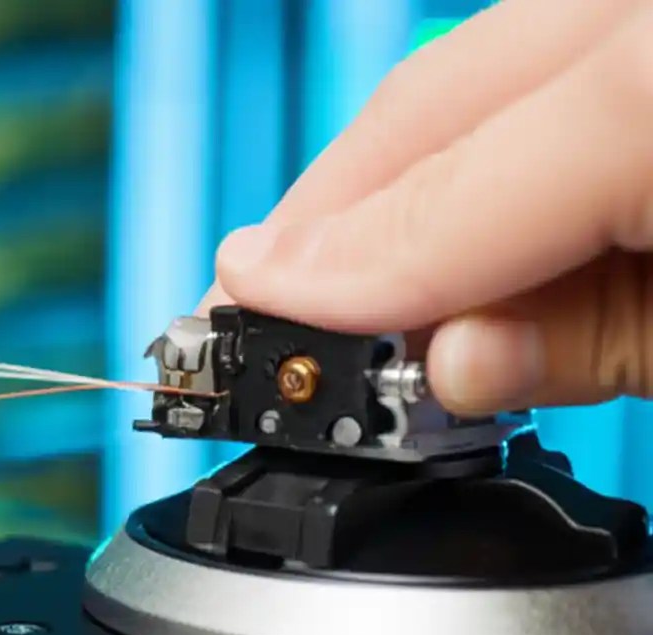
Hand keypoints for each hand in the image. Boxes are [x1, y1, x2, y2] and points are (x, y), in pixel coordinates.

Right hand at [202, 0, 652, 415]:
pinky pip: (539, 57)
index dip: (342, 266)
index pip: (458, 182)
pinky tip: (449, 215)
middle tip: (257, 300)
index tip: (258, 312)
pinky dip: (481, 138)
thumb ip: (595, 342)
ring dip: (392, 178)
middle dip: (330, 214)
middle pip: (431, 97)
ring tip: (340, 279)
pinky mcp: (647, 15)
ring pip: (470, 64)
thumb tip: (457, 363)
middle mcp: (648, 7)